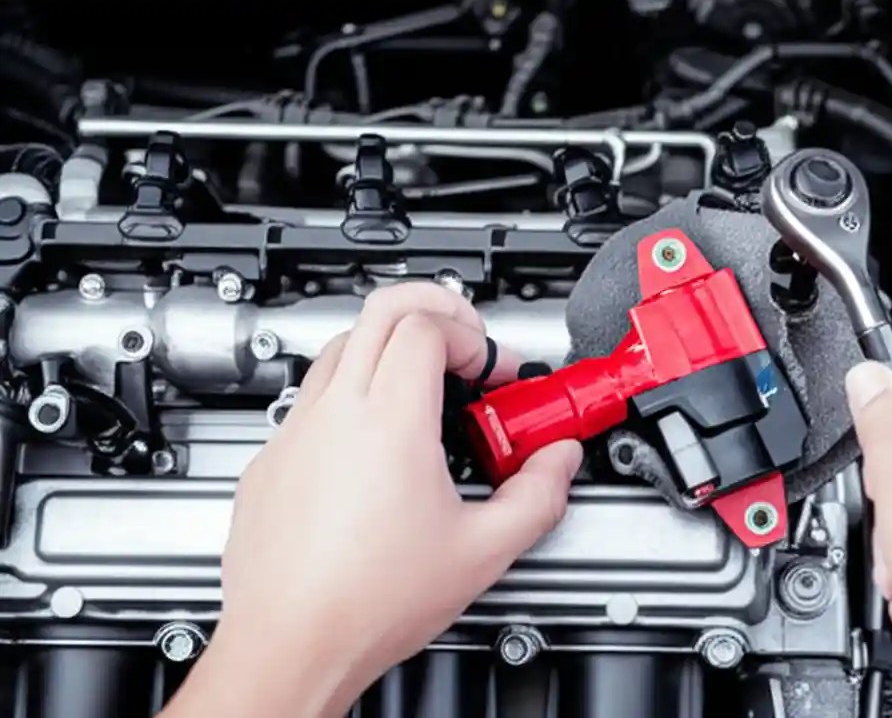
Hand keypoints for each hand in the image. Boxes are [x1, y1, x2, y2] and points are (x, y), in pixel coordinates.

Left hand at [162, 283, 581, 717]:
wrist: (290, 642)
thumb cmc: (367, 603)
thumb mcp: (482, 551)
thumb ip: (536, 496)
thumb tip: (559, 462)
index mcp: (390, 422)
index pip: (428, 327)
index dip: (473, 337)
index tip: (494, 372)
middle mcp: (335, 414)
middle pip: (381, 308)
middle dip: (435, 310)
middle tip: (466, 343)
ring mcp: (295, 432)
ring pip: (343, 345)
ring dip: (391, 346)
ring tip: (427, 385)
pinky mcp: (272, 459)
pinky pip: (312, 397)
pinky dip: (353, 392)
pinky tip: (377, 438)